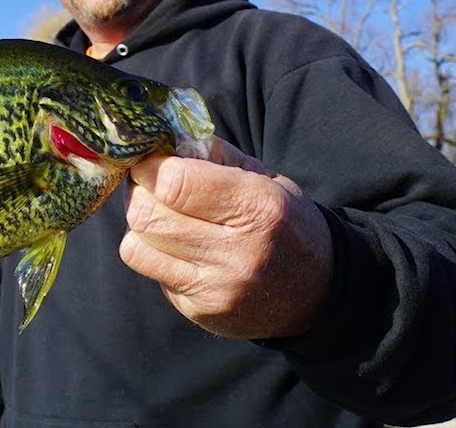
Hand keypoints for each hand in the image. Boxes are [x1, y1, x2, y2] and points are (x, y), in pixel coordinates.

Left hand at [120, 136, 334, 338]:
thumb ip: (214, 155)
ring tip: (163, 217)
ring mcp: (216, 289)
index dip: (150, 167)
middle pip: (146, 215)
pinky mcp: (201, 313)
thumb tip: (163, 141)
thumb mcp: (265, 178)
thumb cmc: (286, 223)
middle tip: (148, 185)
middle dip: (138, 193)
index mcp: (257, 207)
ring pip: (136, 249)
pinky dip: (158, 257)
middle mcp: (236, 252)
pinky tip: (184, 251)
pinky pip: (154, 275)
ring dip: (141, 228)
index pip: (173, 183)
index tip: (150, 160)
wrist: (319, 293)